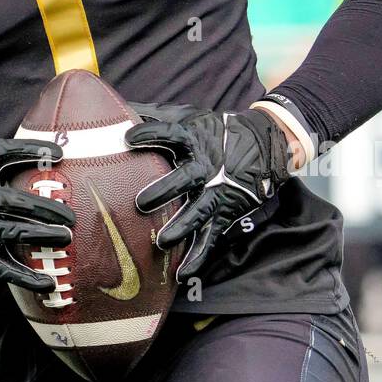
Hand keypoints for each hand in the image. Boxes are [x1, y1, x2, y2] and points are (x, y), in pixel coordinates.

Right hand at [0, 138, 72, 291]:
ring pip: (12, 233)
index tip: (59, 154)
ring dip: (42, 236)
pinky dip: (26, 277)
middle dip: (45, 207)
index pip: (1, 154)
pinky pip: (3, 268)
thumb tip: (47, 156)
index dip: (30, 150)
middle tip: (71, 215)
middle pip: (13, 201)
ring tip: (67, 238)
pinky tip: (47, 283)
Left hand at [125, 109, 290, 281]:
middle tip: (140, 203)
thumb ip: (156, 116)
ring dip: (180, 227)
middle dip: (163, 191)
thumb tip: (119, 108)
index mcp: (194, 140)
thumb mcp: (190, 117)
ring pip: (198, 212)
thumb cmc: (215, 131)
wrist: (262, 145)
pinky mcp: (223, 213)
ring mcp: (215, 192)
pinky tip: (182, 273)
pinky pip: (210, 238)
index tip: (127, 138)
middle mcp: (205, 166)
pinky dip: (197, 256)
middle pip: (184, 179)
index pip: (170, 134)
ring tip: (160, 242)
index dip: (150, 135)